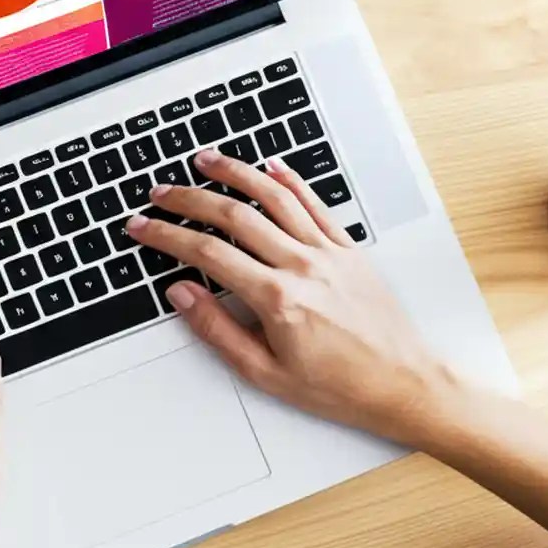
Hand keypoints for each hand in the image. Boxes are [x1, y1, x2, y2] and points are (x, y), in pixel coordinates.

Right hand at [127, 150, 462, 444]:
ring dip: (235, 174)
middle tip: (162, 193)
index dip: (168, 236)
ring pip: (274, 198)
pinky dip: (289, 180)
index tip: (144, 227)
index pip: (208, 254)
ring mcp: (328, 253)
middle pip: (234, 217)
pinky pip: (314, 204)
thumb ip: (218, 330)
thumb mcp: (266, 372)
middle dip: (190, 200)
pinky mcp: (348, 249)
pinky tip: (270, 166)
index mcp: (277, 299)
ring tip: (206, 161)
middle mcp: (302, 267)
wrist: (403, 383)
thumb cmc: (339, 386)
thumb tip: (183, 295)